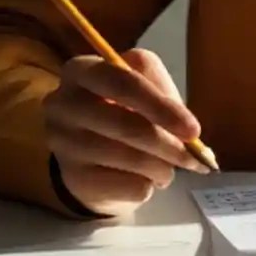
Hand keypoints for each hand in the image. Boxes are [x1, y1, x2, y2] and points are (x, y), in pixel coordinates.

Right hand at [43, 48, 208, 216]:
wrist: (92, 155)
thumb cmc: (125, 111)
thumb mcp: (145, 90)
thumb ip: (165, 98)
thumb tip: (190, 133)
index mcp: (82, 70)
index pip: (123, 82)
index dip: (162, 106)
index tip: (193, 130)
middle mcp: (62, 103)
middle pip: (124, 123)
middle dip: (167, 143)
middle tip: (193, 157)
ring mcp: (62, 142)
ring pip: (126, 157)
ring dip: (161, 167)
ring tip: (170, 169)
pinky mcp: (72, 177)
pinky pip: (124, 184)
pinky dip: (147, 185)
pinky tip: (148, 180)